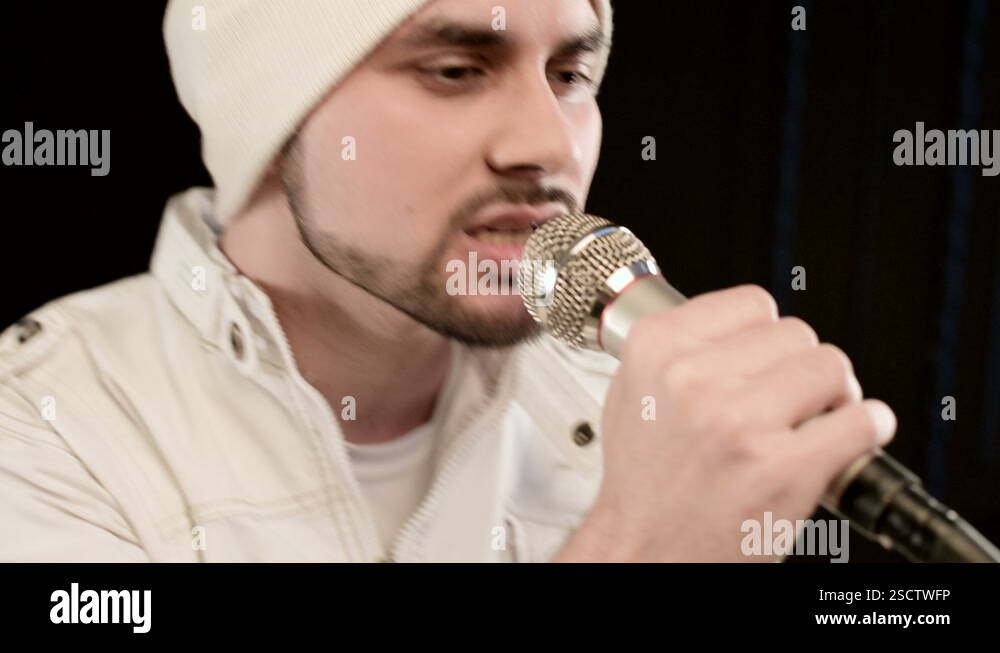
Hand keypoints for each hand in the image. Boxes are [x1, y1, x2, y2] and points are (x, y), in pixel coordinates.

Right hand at [556, 285, 895, 561]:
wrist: (644, 552)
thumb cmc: (640, 484)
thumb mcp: (630, 394)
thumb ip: (676, 351)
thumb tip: (733, 326)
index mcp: (657, 350)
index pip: (753, 303)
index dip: (766, 335)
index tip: (766, 360)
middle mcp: (694, 380)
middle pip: (797, 333)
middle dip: (801, 368)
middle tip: (792, 400)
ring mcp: (739, 423)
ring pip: (832, 367)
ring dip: (835, 394)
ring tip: (814, 421)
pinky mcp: (782, 469)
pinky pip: (861, 422)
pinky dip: (868, 429)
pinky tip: (846, 440)